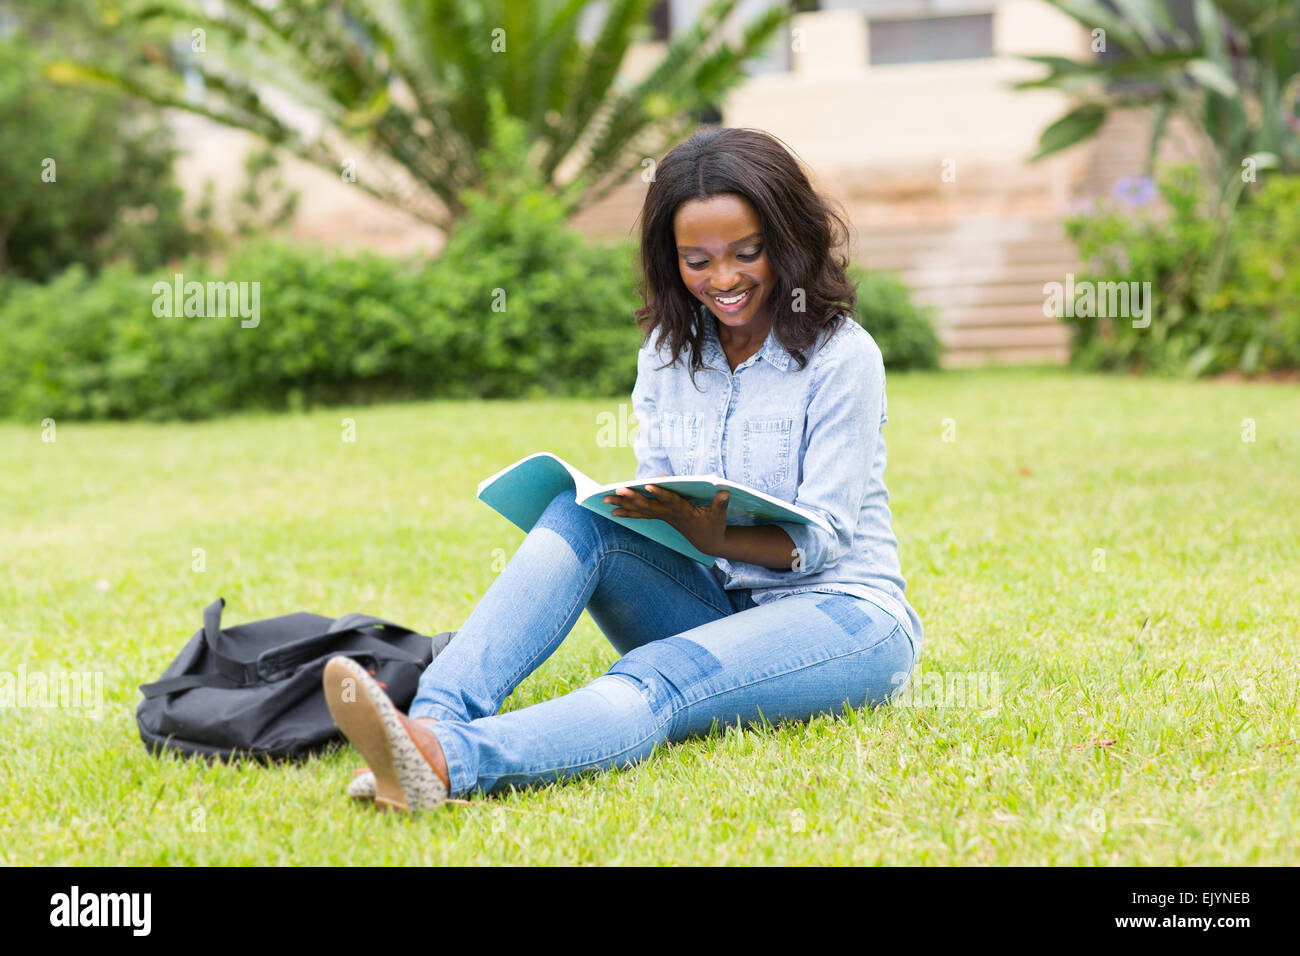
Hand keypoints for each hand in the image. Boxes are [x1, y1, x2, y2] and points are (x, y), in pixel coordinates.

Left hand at [603, 478, 729, 556]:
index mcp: (684, 511)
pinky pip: (641, 515)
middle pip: (648, 505)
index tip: (648, 484)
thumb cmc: (715, 525)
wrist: (709, 542)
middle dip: (632, 498)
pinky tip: (614, 512)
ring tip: (605, 500)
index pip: (670, 500)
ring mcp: (664, 517)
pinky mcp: (661, 518)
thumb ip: (720, 502)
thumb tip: (724, 490)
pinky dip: (627, 513)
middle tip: (617, 490)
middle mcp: (670, 514)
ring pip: (640, 510)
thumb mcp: (721, 514)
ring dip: (622, 505)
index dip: (660, 492)